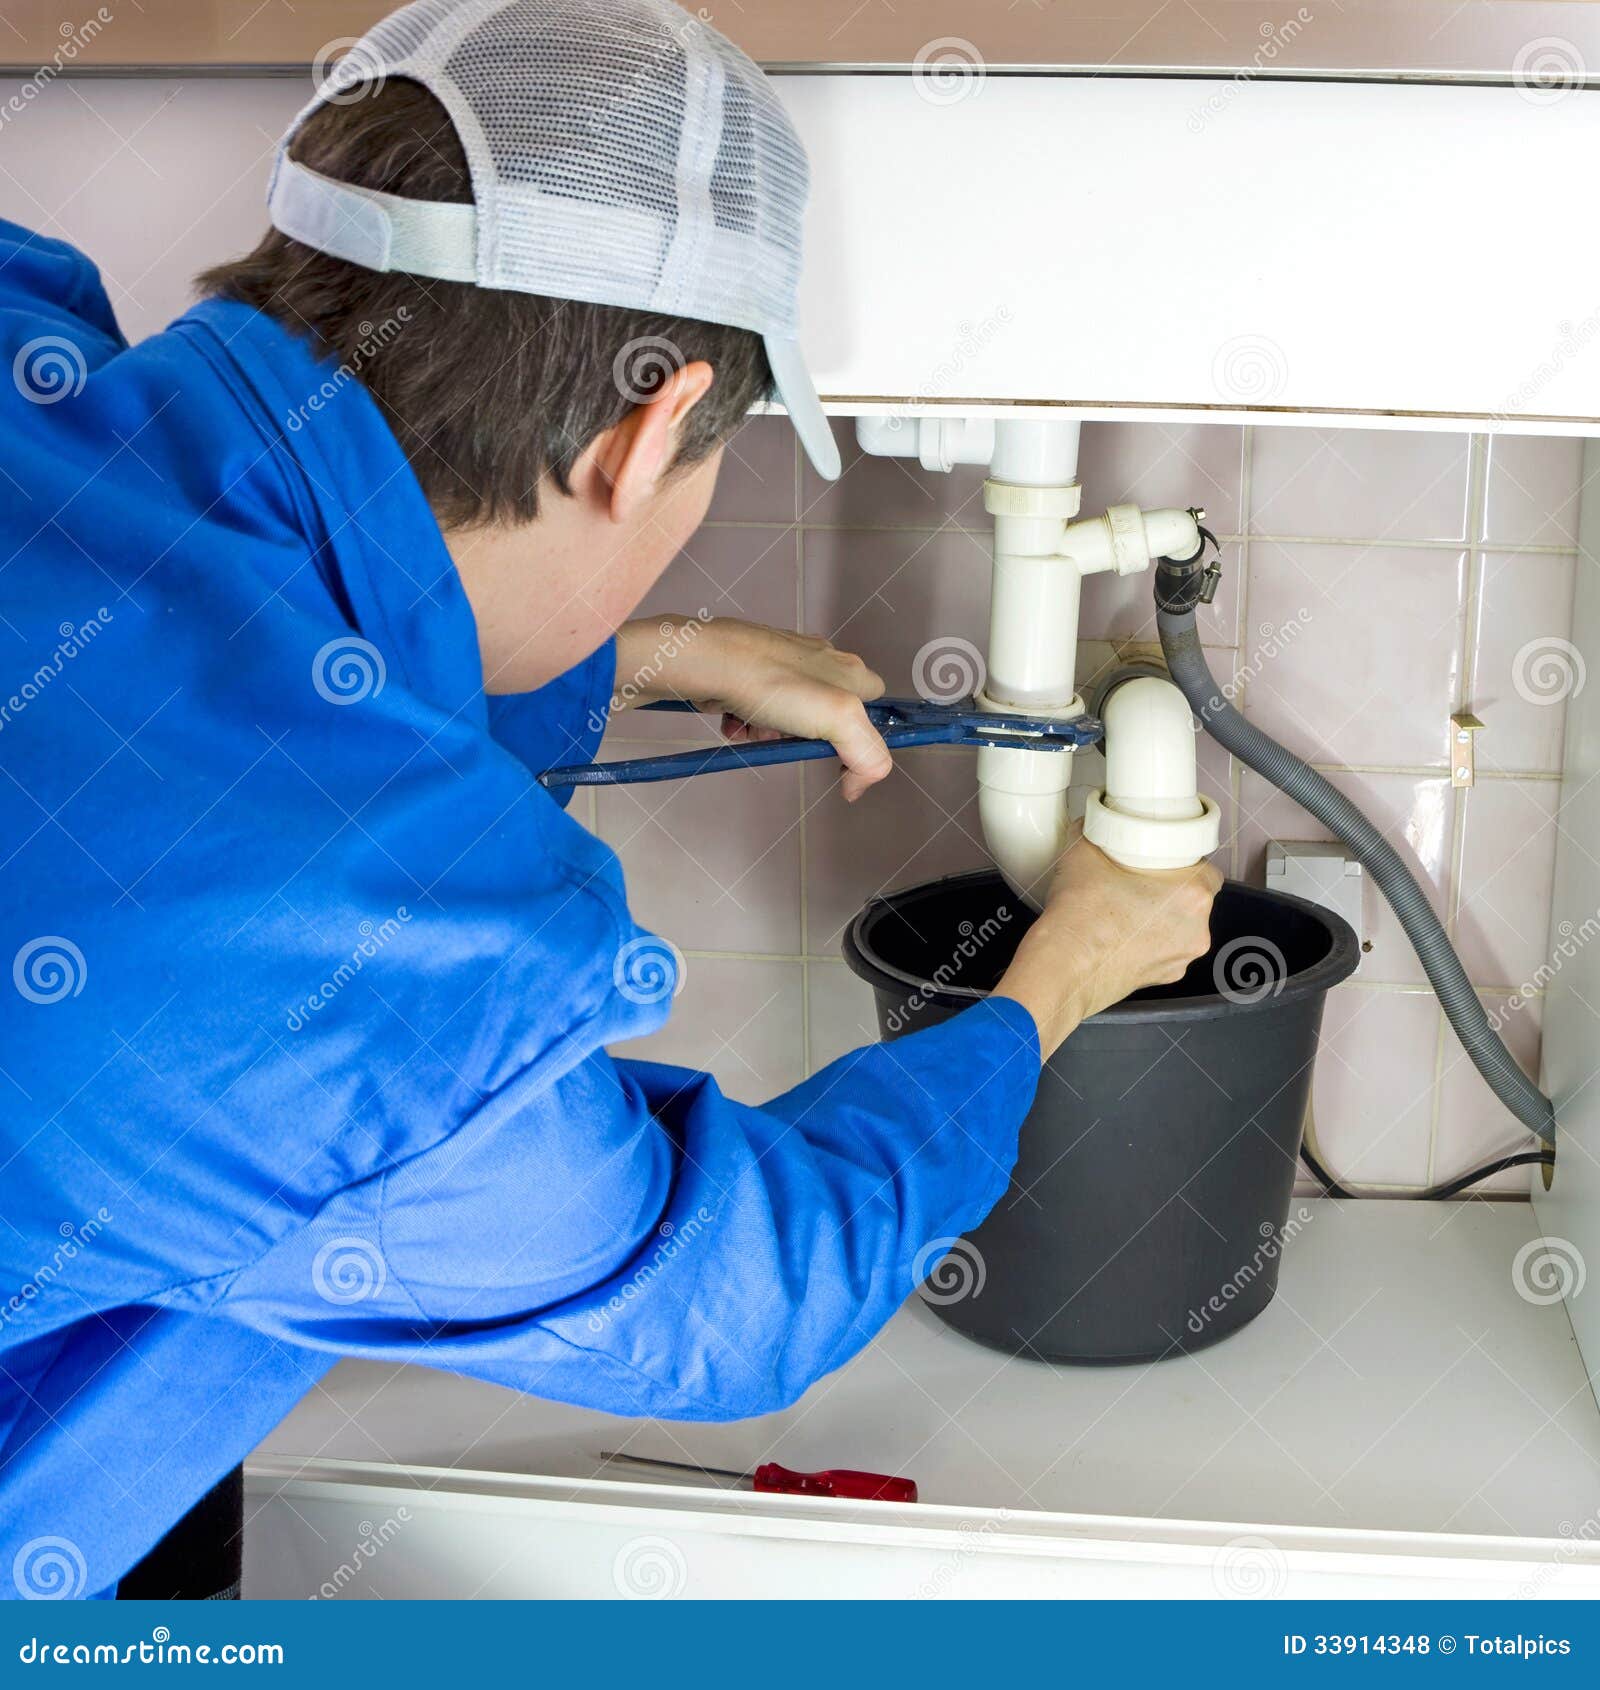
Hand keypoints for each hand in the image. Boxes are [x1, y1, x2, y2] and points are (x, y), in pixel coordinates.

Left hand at [613, 616, 892, 800]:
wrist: (707, 661)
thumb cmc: (775, 686)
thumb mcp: (839, 719)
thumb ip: (868, 755)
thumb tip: (855, 787)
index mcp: (850, 669)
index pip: (872, 711)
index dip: (855, 739)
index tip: (828, 753)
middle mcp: (821, 660)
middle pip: (825, 717)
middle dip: (803, 737)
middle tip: (782, 740)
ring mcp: (783, 661)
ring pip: (788, 715)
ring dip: (770, 733)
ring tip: (751, 730)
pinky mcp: (750, 667)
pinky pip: (757, 706)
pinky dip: (746, 720)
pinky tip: (732, 720)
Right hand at [995, 822, 1222, 1058]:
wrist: (1061, 970)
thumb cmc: (1080, 921)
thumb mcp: (1083, 853)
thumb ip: (1095, 832)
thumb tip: (1092, 826)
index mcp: (1191, 895)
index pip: (1209, 869)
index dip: (1186, 861)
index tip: (1164, 858)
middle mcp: (1195, 930)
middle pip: (1194, 900)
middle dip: (1170, 889)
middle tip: (1138, 879)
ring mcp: (1179, 959)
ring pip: (1179, 928)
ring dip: (1160, 917)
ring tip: (1124, 907)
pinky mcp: (1161, 979)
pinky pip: (1162, 951)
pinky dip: (1146, 941)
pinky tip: (1118, 932)